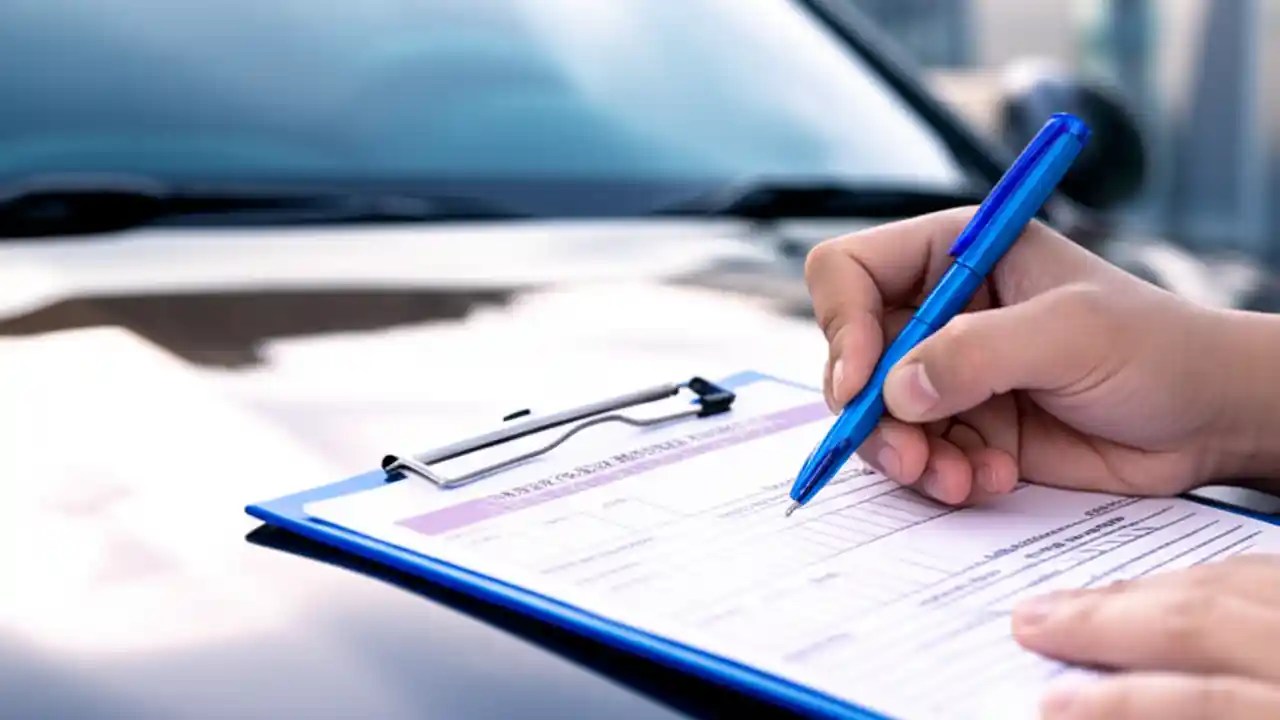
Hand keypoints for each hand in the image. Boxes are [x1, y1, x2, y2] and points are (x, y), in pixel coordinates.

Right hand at [804, 207, 1251, 504]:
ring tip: (958, 477)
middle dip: (871, 410)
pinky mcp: (966, 428)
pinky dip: (943, 476)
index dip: (843, 324)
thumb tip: (897, 389)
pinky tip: (992, 478)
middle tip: (907, 451)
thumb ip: (977, 352)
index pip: (851, 271)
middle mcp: (941, 311)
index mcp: (955, 254)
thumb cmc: (1159, 349)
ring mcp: (951, 373)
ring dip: (908, 454)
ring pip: (877, 415)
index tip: (864, 381)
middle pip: (854, 354)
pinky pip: (918, 455)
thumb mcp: (1070, 333)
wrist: (1210, 421)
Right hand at [1012, 554, 1279, 718]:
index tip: (1051, 702)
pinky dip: (1201, 576)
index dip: (1122, 702)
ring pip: (1224, 581)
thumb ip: (1199, 714)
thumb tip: (1105, 706)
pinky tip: (1163, 585)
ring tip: (1073, 602)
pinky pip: (1260, 567)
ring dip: (1139, 591)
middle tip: (1029, 622)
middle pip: (1198, 620)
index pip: (1208, 700)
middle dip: (1101, 622)